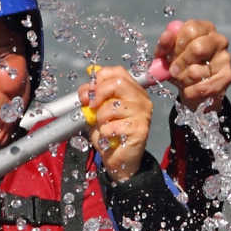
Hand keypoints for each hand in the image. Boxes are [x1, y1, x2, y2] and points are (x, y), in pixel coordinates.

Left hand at [84, 66, 154, 182]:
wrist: (119, 159)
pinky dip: (104, 133)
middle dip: (98, 94)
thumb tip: (88, 83)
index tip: (89, 92)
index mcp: (132, 91)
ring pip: (112, 107)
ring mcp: (142, 114)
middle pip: (117, 83)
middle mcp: (141, 99)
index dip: (99, 78)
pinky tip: (110, 137)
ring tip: (104, 127)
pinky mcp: (140, 129)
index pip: (117, 72)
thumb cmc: (110, 134)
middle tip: (91, 107)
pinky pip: (112, 126)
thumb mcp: (98, 110)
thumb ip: (94, 96)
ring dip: (100, 119)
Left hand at [153, 19, 230, 110]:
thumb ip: (165, 43)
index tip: (165, 55)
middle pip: (197, 48)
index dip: (175, 44)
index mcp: (204, 28)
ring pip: (196, 71)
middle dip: (179, 63)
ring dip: (183, 79)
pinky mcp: (227, 76)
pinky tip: (189, 90)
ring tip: (182, 80)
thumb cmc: (181, 65)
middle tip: (172, 71)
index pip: (190, 30)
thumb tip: (166, 36)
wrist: (192, 88)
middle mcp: (218, 40)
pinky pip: (203, 87)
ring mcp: (225, 58)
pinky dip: (190, 92)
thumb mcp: (168, 53)